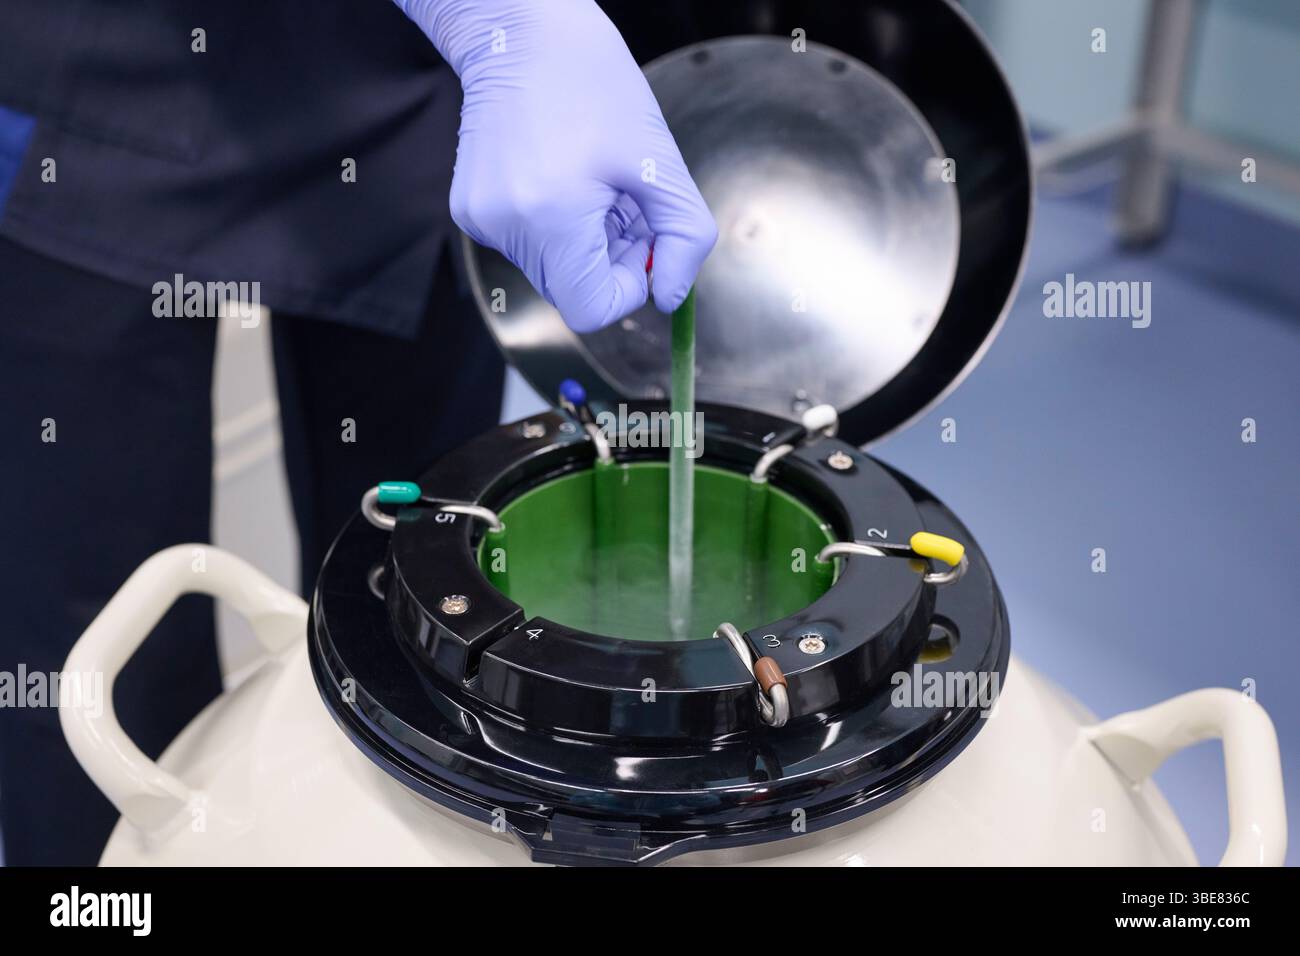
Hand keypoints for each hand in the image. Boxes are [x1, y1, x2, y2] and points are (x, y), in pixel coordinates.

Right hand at [397, 0, 716, 331]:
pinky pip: (529, 245)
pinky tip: (563, 176)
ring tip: (594, 181)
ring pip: (553, 271)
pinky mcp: (471, 212)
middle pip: (572, 293)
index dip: (629, 290)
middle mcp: (505, 228)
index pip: (592, 310)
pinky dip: (557, 226)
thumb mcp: (659, 161)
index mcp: (550, 218)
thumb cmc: (592, 82)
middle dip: (611, 261)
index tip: (644, 245)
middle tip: (626, 204)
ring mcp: (481, 222)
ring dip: (586, 242)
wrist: (518, 29)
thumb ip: (683, 236)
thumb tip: (671, 296)